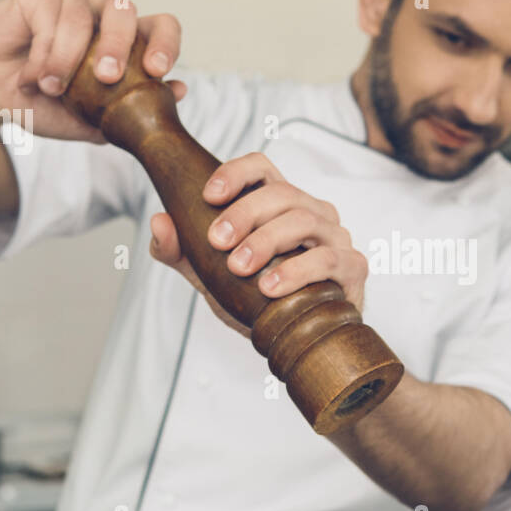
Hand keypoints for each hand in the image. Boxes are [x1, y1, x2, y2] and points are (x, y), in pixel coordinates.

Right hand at [0, 0, 187, 142]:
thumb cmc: (43, 104)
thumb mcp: (89, 119)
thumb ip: (130, 111)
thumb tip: (178, 91)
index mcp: (125, 39)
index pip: (160, 26)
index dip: (165, 42)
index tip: (157, 70)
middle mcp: (103, 13)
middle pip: (126, 12)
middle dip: (119, 46)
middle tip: (106, 77)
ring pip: (85, 14)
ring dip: (68, 57)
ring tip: (50, 87)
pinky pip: (50, 13)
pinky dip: (44, 49)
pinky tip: (32, 72)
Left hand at [148, 153, 368, 336]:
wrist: (299, 342)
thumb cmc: (259, 299)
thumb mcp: (211, 276)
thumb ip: (182, 252)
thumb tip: (159, 222)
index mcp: (280, 204)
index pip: (262, 168)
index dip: (235, 173)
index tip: (208, 196)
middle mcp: (312, 212)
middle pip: (281, 193)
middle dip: (244, 214)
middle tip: (216, 242)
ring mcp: (335, 237)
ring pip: (304, 220)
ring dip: (266, 241)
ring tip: (239, 267)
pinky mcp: (352, 267)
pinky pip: (328, 259)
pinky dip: (296, 271)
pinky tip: (270, 287)